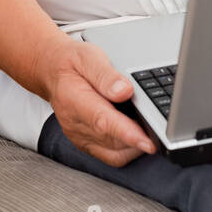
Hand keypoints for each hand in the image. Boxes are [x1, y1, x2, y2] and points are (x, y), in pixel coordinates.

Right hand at [37, 33, 157, 166]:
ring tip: (148, 129)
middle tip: (159, 127)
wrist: (52, 71)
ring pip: (114, 153)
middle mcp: (75, 124)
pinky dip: (126, 149)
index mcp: (74, 100)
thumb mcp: (88, 56)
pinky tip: (134, 134)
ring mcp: (79, 136)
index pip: (103, 122)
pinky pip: (110, 155)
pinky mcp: (85, 143)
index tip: (148, 142)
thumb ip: (106, 75)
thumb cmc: (71, 63)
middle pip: (112, 141)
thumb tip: (124, 90)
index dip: (128, 134)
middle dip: (139, 140)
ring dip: (134, 147)